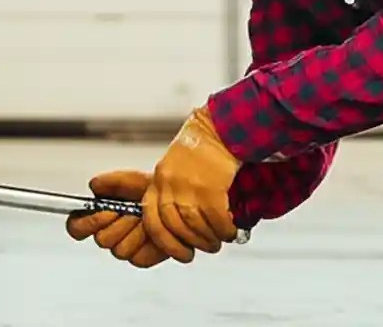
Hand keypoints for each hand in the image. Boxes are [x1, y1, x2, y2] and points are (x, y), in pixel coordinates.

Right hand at [65, 170, 169, 268]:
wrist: (178, 201)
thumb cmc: (154, 190)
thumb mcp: (131, 180)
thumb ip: (110, 182)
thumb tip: (94, 186)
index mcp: (99, 215)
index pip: (77, 227)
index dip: (87, 223)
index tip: (105, 211)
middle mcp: (109, 234)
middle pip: (101, 240)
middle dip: (119, 223)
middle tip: (132, 210)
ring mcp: (125, 248)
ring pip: (119, 250)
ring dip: (135, 232)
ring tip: (146, 218)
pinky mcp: (142, 258)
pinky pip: (137, 258)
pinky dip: (148, 243)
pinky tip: (155, 231)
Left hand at [142, 106, 241, 262]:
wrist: (219, 129)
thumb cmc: (200, 152)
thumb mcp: (176, 170)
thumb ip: (174, 194)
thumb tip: (183, 229)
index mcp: (159, 180)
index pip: (151, 219)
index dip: (165, 241)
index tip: (181, 253)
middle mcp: (169, 184)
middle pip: (174, 226)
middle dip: (191, 243)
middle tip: (206, 248)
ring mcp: (188, 185)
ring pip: (194, 225)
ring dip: (209, 239)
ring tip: (218, 242)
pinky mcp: (210, 185)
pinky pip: (215, 218)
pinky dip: (223, 229)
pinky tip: (230, 231)